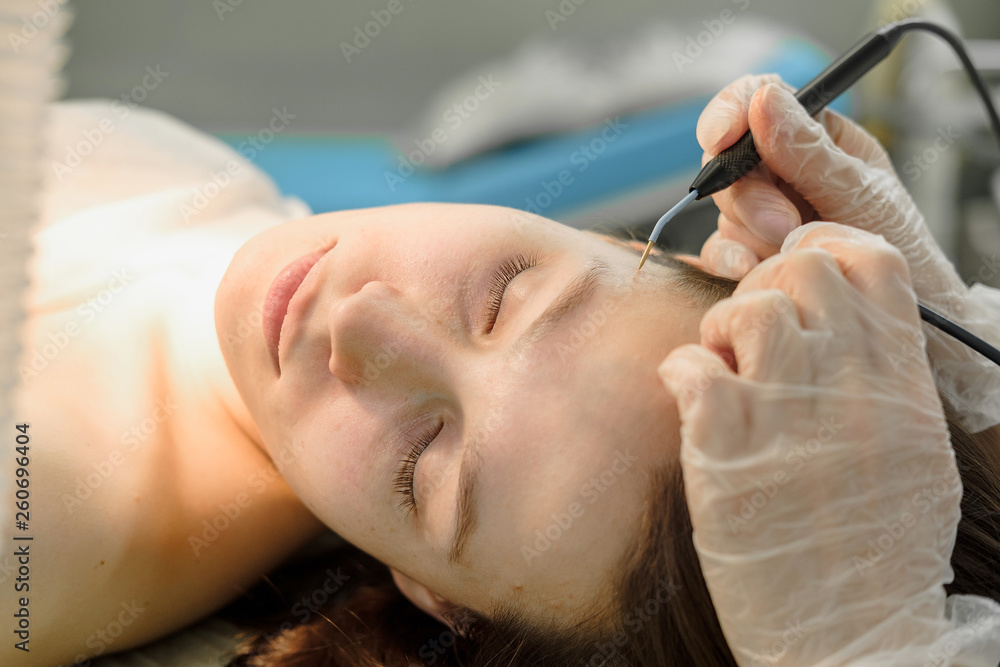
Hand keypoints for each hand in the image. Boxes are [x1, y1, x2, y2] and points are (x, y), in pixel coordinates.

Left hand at [660, 222, 999, 664]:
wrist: (854, 632)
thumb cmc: (880, 548)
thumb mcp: (913, 449)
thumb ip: (884, 376)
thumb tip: (847, 324)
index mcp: (898, 380)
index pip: (869, 261)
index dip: (823, 250)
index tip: (796, 280)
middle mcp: (848, 384)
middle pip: (803, 268)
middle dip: (767, 285)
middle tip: (752, 336)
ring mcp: (787, 411)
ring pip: (749, 306)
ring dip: (723, 328)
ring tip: (726, 372)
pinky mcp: (727, 447)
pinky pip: (691, 364)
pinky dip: (681, 372)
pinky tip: (692, 401)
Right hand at [695, 75, 963, 298]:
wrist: (910, 315)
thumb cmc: (900, 248)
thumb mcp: (860, 193)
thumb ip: (807, 151)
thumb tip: (764, 98)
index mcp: (815, 136)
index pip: (757, 102)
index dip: (729, 113)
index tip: (720, 137)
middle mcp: (782, 170)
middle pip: (730, 161)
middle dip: (750, 195)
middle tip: (783, 226)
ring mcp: (762, 213)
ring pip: (723, 209)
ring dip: (750, 232)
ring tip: (791, 251)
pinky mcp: (749, 252)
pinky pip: (718, 248)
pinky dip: (729, 259)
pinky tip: (753, 269)